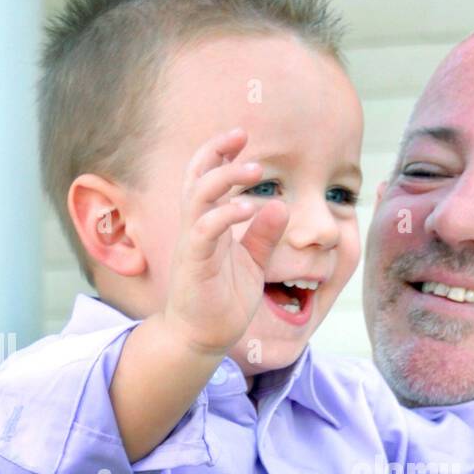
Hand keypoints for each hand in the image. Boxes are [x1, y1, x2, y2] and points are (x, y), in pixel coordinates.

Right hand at [163, 127, 287, 356]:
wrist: (203, 337)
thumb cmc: (223, 300)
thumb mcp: (253, 263)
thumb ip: (264, 235)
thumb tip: (280, 206)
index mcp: (208, 224)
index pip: (206, 177)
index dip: (220, 153)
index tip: (241, 135)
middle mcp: (196, 227)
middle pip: (196, 175)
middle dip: (216, 151)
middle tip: (242, 135)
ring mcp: (193, 243)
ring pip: (199, 196)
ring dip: (225, 177)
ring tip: (255, 169)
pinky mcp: (195, 263)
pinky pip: (205, 229)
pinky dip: (226, 214)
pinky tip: (248, 208)